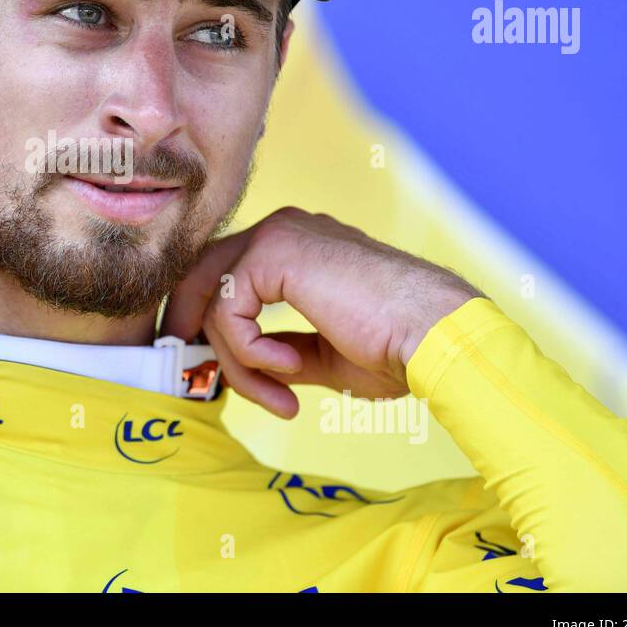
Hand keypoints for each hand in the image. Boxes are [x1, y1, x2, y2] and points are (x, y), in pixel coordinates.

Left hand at [159, 207, 480, 418]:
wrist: (434, 336)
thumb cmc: (395, 346)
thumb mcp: (322, 354)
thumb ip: (279, 350)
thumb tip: (242, 368)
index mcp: (296, 248)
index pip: (225, 277)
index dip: (206, 322)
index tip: (211, 369)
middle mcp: (282, 230)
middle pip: (203, 277)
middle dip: (192, 330)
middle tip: (194, 376)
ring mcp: (277, 234)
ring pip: (213, 302)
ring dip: (237, 363)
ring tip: (280, 396)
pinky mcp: (274, 252)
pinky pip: (227, 311)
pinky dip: (249, 351)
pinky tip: (289, 368)